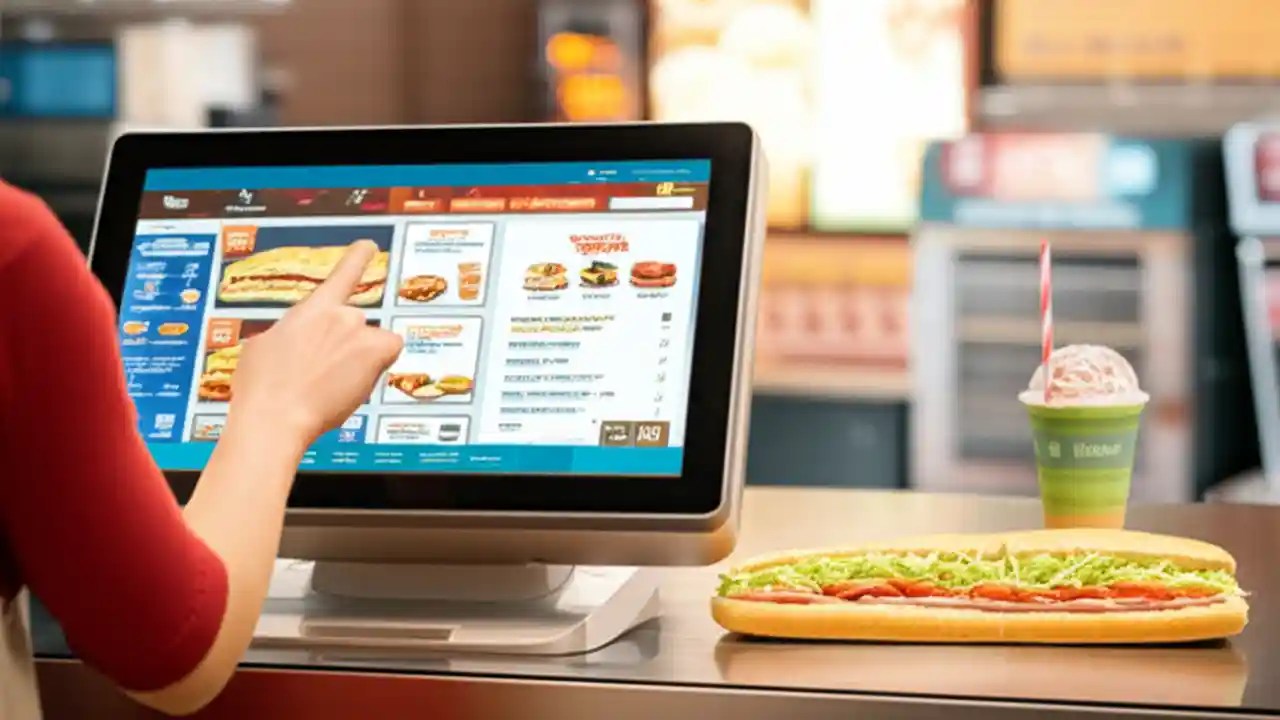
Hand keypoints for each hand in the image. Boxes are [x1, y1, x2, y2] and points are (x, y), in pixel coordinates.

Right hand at [226, 241, 402, 446]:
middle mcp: (340, 315)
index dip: (358, 258)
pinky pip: (389, 353)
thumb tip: (296, 342)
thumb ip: (290, 335)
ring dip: (361, 358)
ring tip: (334, 383)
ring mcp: (358, 332)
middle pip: (356, 327)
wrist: (273, 416)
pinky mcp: (374, 353)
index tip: (369, 246)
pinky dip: (378, 365)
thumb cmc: (262, 388)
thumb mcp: (264, 347)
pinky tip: (354, 382)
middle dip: (344, 347)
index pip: (342, 275)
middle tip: (324, 374)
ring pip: (373, 343)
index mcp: (310, 309)